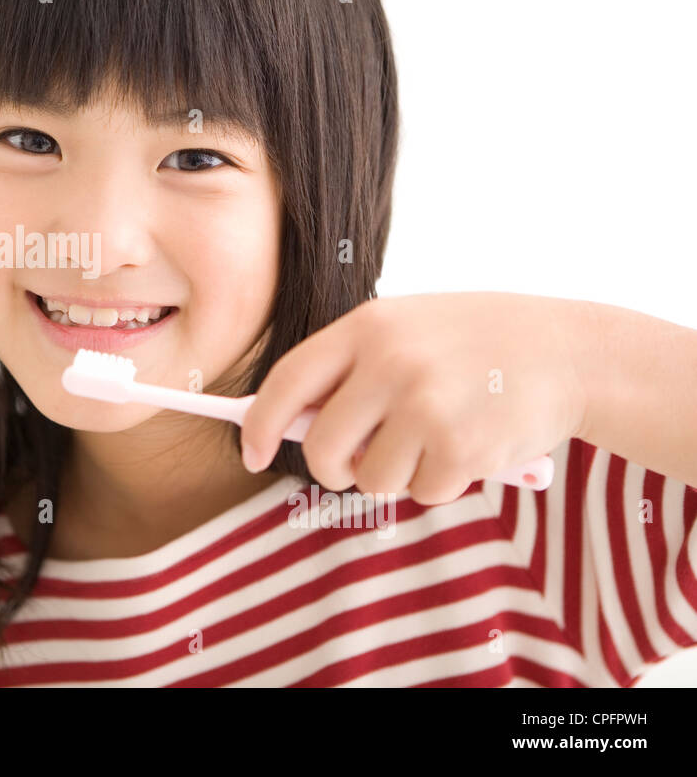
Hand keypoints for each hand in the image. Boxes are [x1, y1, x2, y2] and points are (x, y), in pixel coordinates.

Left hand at [240, 293, 589, 503]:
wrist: (569, 351)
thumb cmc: (474, 343)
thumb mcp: (405, 330)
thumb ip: (350, 370)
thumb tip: (287, 425)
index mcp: (367, 326)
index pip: (286, 382)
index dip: (260, 425)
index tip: (251, 453)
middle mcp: (390, 363)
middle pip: (322, 447)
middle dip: (334, 468)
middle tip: (358, 464)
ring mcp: (425, 406)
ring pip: (372, 479)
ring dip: (398, 475)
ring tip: (436, 437)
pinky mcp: (461, 448)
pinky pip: (422, 493)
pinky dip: (441, 482)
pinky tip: (470, 445)